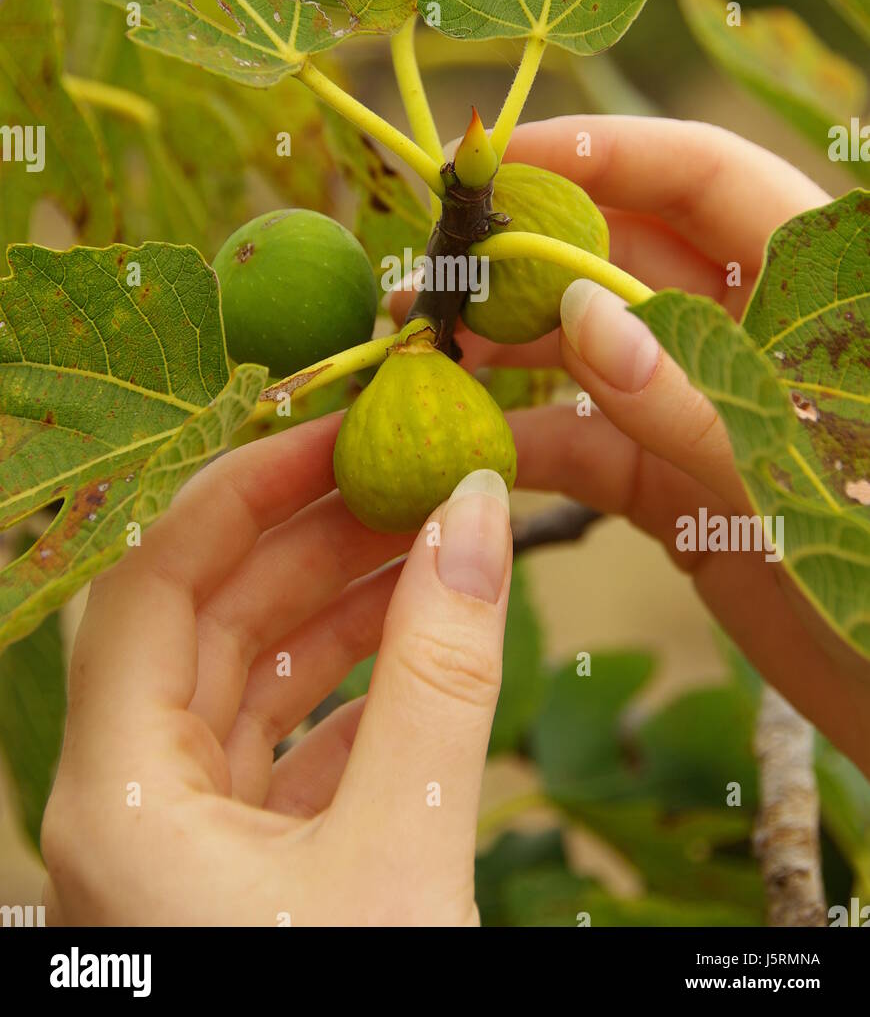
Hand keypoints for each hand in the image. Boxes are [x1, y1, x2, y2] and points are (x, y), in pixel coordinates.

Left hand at [41, 415, 512, 925]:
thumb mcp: (402, 851)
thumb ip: (439, 679)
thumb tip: (475, 517)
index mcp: (118, 796)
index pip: (150, 583)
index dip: (243, 490)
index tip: (337, 434)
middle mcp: (129, 811)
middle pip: (205, 624)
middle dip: (313, 543)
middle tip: (407, 481)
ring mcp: (179, 849)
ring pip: (249, 687)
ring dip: (342, 617)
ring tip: (434, 554)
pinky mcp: (237, 882)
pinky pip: (282, 756)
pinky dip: (353, 703)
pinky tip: (423, 664)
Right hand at [394, 115, 869, 775]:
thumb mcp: (811, 482)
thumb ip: (698, 400)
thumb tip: (581, 317)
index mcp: (815, 296)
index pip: (706, 177)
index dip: (605, 153)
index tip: (501, 162)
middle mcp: (750, 338)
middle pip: (625, 255)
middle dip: (525, 254)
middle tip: (430, 272)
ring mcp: (706, 413)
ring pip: (590, 350)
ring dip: (506, 347)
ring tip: (420, 353)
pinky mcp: (675, 490)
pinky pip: (586, 445)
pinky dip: (523, 442)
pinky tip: (458, 448)